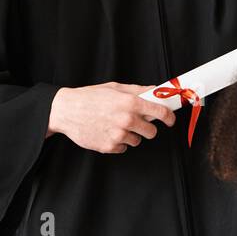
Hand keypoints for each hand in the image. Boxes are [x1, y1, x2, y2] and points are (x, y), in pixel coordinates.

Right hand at [47, 82, 175, 153]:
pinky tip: (107, 132)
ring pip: (137, 141)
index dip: (169, 117)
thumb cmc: (89, 97)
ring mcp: (118, 135)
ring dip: (131, 135)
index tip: (170, 120)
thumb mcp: (115, 88)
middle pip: (151, 132)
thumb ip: (138, 90)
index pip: (161, 113)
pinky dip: (118, 142)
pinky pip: (123, 147)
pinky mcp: (109, 147)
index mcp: (130, 102)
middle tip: (136, 122)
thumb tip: (156, 91)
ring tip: (116, 125)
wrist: (66, 111)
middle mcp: (127, 120)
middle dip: (147, 128)